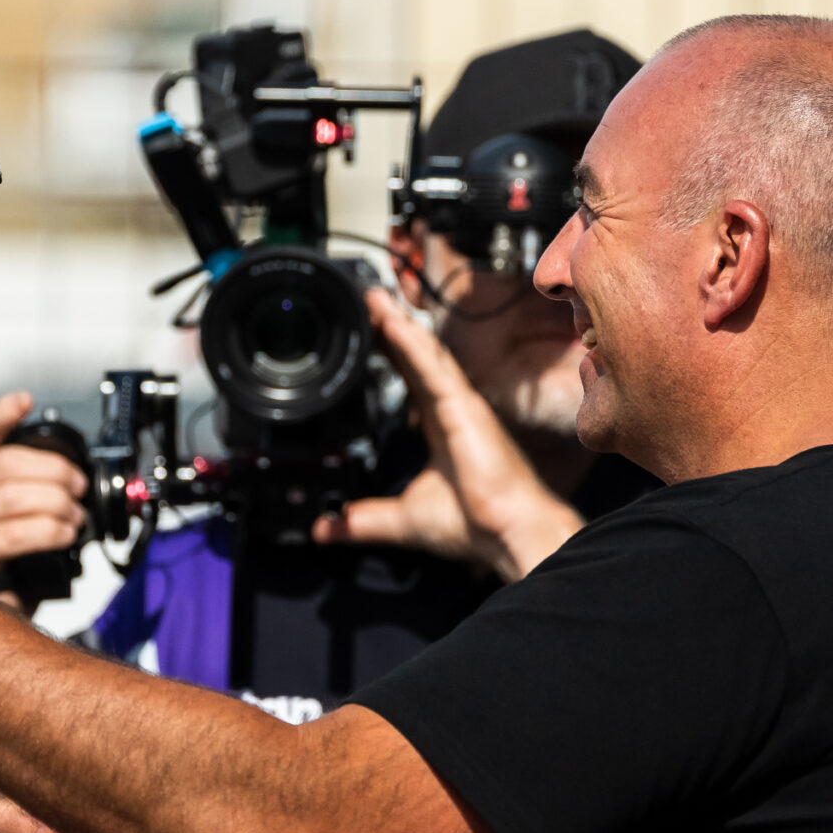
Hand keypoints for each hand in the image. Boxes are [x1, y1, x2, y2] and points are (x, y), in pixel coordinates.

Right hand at [0, 391, 89, 574]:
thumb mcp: (4, 503)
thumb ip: (24, 480)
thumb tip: (71, 473)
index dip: (3, 415)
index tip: (25, 400)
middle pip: (7, 465)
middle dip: (54, 472)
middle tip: (77, 485)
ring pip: (13, 497)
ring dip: (55, 504)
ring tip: (74, 515)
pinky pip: (15, 533)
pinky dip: (48, 530)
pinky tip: (63, 532)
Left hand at [310, 291, 581, 581]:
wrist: (508, 533)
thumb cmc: (475, 525)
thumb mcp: (402, 519)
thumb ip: (362, 520)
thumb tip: (324, 528)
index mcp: (440, 431)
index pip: (409, 382)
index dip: (389, 356)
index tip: (366, 336)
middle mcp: (451, 411)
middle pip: (416, 360)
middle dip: (392, 330)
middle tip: (366, 303)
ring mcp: (460, 405)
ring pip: (426, 355)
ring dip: (400, 325)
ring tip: (374, 299)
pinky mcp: (467, 407)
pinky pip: (435, 369)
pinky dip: (413, 344)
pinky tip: (392, 323)